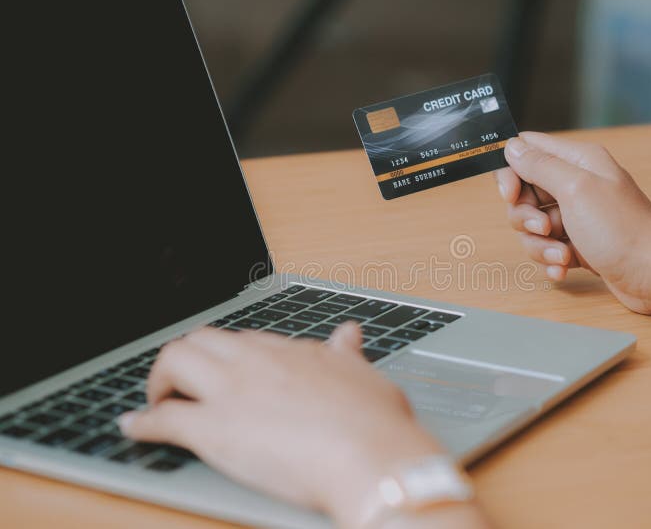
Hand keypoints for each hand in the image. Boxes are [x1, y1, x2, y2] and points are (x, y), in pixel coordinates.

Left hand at [117, 324, 444, 526]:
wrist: (370, 456)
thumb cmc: (375, 423)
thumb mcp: (366, 377)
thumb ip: (348, 354)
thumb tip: (349, 333)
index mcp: (290, 351)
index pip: (243, 340)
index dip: (226, 356)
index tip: (221, 368)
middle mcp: (256, 362)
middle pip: (201, 339)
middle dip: (186, 357)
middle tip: (184, 382)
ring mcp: (232, 392)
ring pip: (173, 360)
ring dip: (160, 379)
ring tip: (159, 399)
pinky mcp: (214, 430)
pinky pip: (163, 417)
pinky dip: (142, 423)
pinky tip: (134, 427)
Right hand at [495, 132, 650, 312]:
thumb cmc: (622, 230)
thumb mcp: (575, 189)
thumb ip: (540, 165)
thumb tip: (513, 147)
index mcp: (579, 161)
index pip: (527, 151)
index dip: (511, 173)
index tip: (511, 196)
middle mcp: (577, 184)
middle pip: (524, 194)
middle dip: (525, 217)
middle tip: (545, 229)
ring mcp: (578, 216)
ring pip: (533, 226)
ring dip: (540, 245)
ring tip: (563, 256)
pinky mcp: (580, 243)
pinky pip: (548, 248)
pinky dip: (552, 260)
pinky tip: (565, 269)